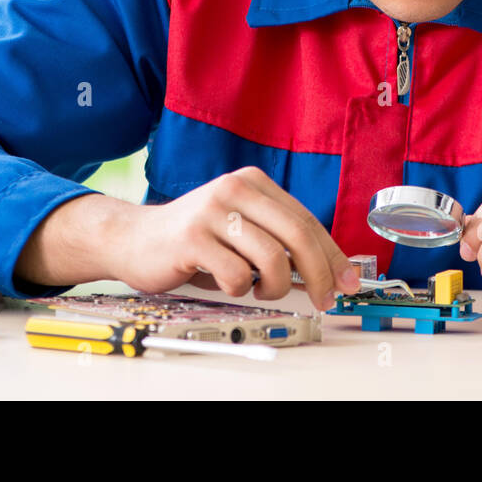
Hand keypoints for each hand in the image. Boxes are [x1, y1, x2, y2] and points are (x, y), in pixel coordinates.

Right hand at [111, 166, 360, 310]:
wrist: (134, 239)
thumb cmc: (194, 240)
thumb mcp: (240, 229)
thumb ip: (278, 241)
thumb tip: (329, 273)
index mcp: (252, 182)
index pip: (306, 220)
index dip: (332, 254)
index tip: (347, 281)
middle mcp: (234, 188)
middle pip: (296, 235)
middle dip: (319, 274)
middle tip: (323, 299)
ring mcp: (212, 211)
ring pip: (271, 258)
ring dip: (274, 286)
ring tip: (261, 290)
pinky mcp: (192, 237)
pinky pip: (236, 275)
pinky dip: (239, 290)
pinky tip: (229, 284)